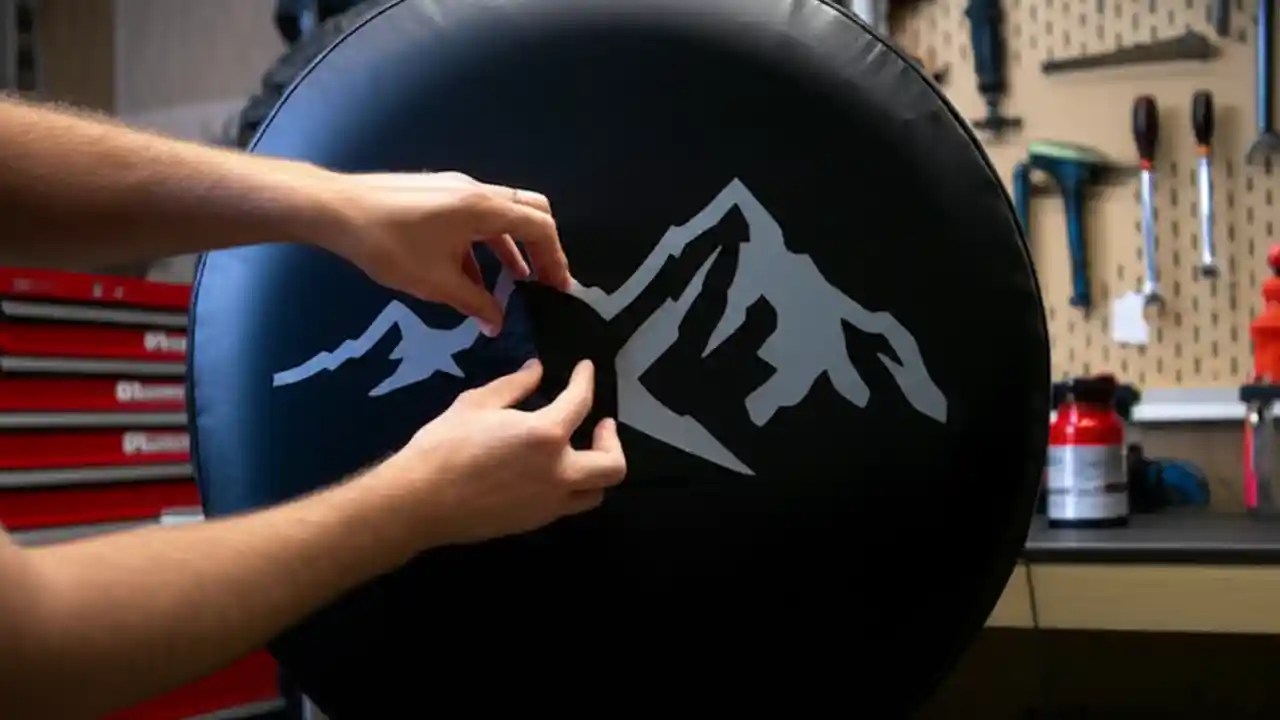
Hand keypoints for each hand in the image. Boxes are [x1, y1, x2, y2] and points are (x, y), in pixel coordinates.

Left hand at [316, 170, 571, 335]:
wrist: (336, 210)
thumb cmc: (390, 246)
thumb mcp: (436, 282)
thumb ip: (474, 303)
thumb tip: (497, 324)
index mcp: (484, 208)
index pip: (539, 227)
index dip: (556, 258)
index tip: (559, 287)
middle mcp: (477, 191)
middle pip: (529, 212)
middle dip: (542, 247)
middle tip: (546, 280)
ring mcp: (456, 189)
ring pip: (500, 216)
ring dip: (512, 248)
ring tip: (516, 284)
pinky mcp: (437, 195)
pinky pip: (475, 218)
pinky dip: (485, 243)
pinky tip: (473, 276)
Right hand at [381, 358, 625, 546]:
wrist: (419, 501)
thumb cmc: (444, 446)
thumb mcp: (476, 404)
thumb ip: (514, 386)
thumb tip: (536, 370)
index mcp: (545, 435)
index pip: (581, 402)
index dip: (585, 380)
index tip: (585, 370)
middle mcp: (557, 472)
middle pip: (612, 465)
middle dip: (612, 441)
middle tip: (600, 424)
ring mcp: (549, 503)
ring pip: (596, 492)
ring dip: (596, 470)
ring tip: (579, 453)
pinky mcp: (534, 521)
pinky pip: (568, 505)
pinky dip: (571, 486)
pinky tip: (551, 472)